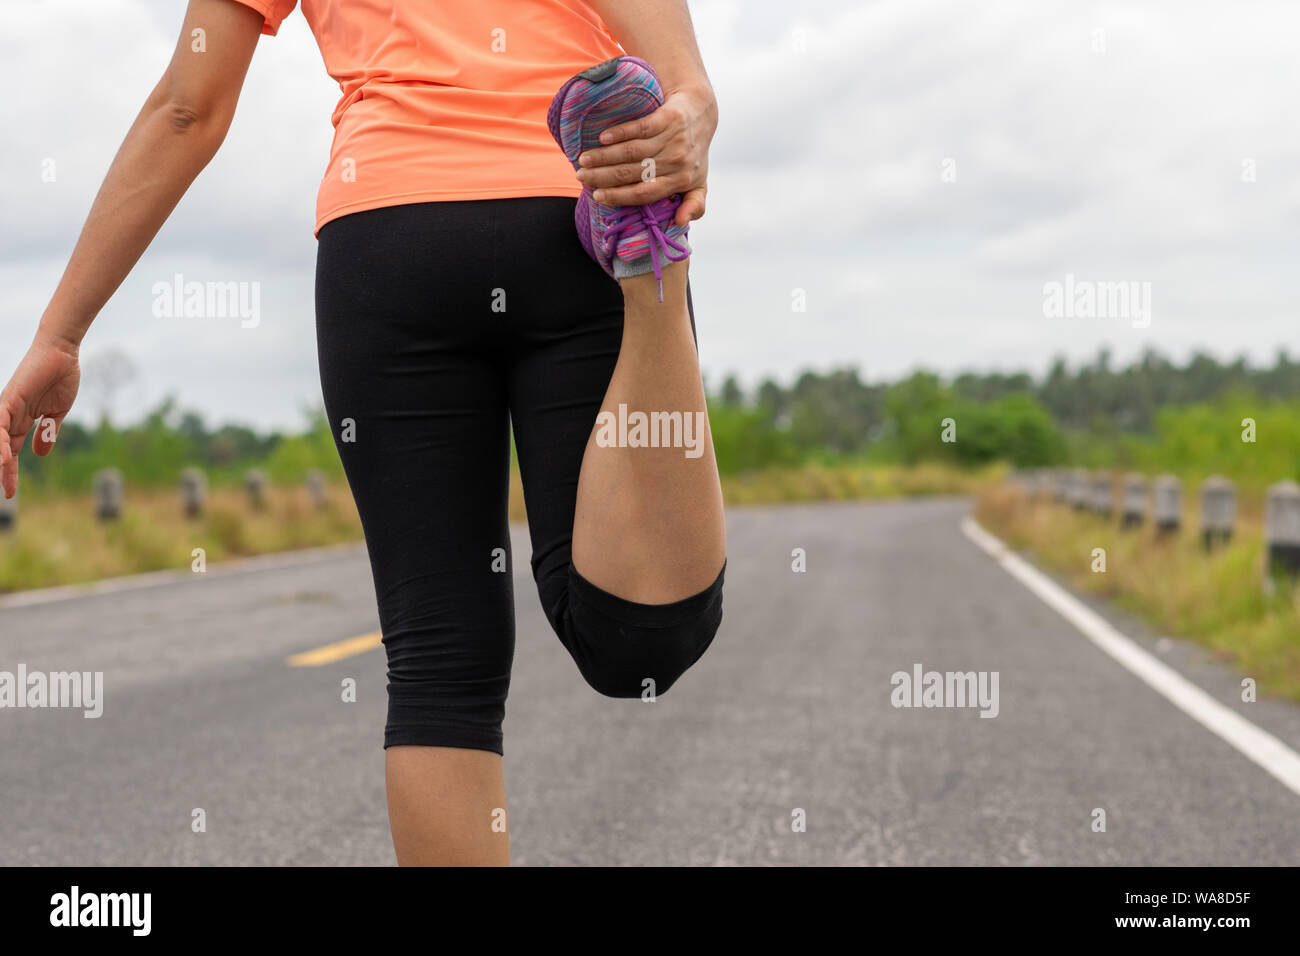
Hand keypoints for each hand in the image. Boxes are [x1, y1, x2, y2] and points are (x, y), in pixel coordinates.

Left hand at [0, 333, 81, 497]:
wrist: (62, 353)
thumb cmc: (61, 377)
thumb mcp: (56, 413)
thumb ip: (48, 432)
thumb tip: (40, 454)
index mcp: (21, 420)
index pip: (11, 451)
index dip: (10, 472)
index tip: (10, 493)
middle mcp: (9, 415)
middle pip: (0, 449)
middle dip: (2, 471)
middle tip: (5, 493)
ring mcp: (8, 407)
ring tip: (2, 477)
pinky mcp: (10, 398)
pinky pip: (0, 423)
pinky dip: (0, 440)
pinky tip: (4, 455)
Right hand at [575, 85, 716, 226]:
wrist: (701, 112)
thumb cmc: (693, 152)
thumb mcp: (699, 182)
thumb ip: (694, 204)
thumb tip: (681, 223)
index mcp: (681, 181)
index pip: (643, 194)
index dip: (617, 196)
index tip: (596, 195)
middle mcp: (677, 162)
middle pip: (632, 173)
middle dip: (602, 176)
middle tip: (580, 176)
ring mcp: (673, 139)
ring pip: (632, 151)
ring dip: (604, 156)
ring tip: (583, 159)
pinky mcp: (668, 118)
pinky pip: (639, 127)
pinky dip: (619, 133)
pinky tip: (602, 138)